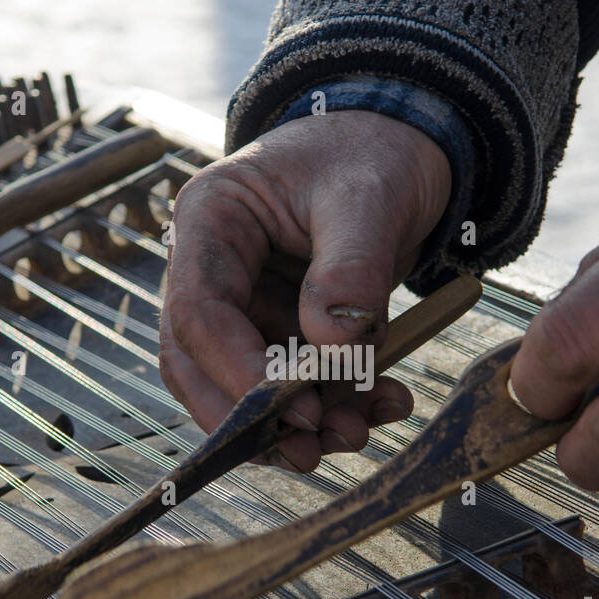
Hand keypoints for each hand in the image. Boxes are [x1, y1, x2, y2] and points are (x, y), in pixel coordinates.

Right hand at [161, 110, 451, 470]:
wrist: (401, 148)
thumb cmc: (373, 154)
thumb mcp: (368, 198)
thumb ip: (350, 269)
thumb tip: (332, 348)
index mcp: (212, 220)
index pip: (197, 313)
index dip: (236, 372)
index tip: (294, 409)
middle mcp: (213, 268)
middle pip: (199, 364)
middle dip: (252, 417)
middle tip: (311, 449)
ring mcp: (245, 303)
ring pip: (243, 386)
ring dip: (296, 424)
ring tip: (357, 433)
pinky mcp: (281, 329)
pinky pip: (292, 383)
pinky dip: (333, 406)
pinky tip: (383, 405)